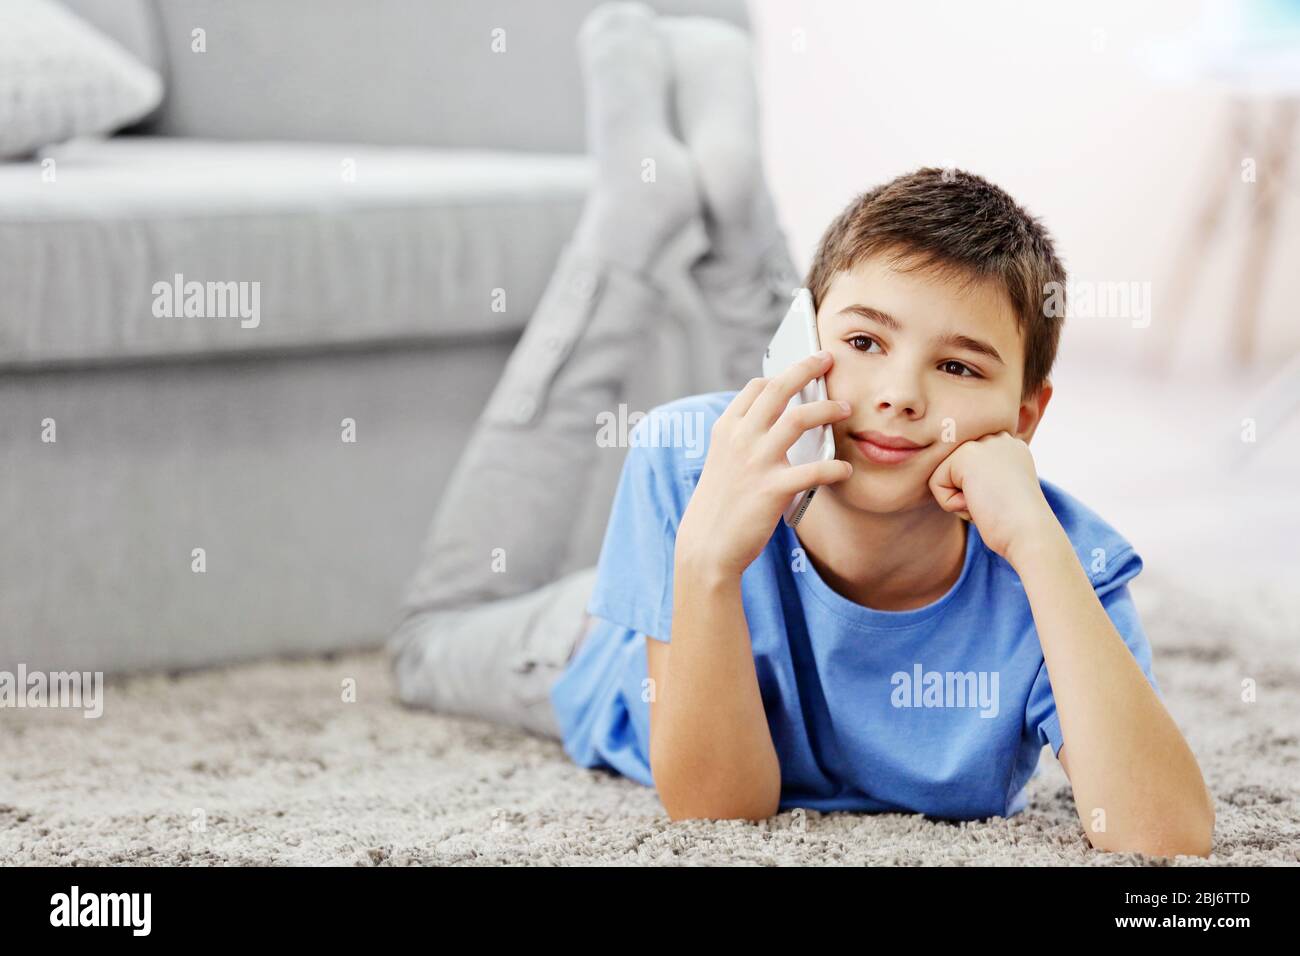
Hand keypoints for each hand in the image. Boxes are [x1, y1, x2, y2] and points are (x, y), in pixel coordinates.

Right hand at [677, 351, 853, 578]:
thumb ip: (743, 440)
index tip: (799, 372)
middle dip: (806, 368)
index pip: (755, 388)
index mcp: (726, 430)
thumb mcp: (722, 462)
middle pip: (778, 389)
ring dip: (828, 410)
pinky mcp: (773, 489)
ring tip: (846, 409)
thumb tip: (773, 426)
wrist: (707, 546)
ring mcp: (756, 462)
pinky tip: (844, 470)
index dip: (780, 376)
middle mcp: (740, 439)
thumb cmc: (719, 506)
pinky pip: (814, 470)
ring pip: (799, 419)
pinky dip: (834, 468)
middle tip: (828, 359)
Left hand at [926, 430, 1056, 563]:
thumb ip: (980, 477)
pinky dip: (950, 503)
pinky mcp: (966, 454)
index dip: (974, 493)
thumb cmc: (1014, 525)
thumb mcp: (999, 492)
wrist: (1029, 533)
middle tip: (993, 504)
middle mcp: (997, 438)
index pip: (966, 467)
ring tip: (986, 503)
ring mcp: (983, 442)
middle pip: (953, 469)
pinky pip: (936, 483)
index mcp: (1010, 446)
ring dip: (957, 500)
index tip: (1001, 502)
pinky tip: (978, 504)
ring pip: (942, 475)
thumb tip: (953, 477)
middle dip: (965, 494)